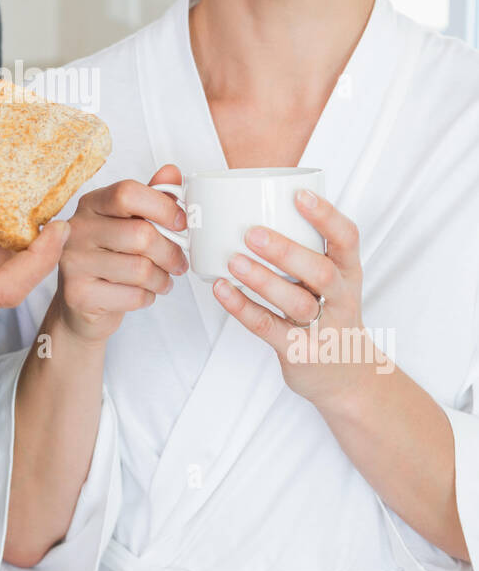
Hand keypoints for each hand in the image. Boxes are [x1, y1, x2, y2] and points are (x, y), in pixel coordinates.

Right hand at [53, 164, 188, 342]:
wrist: (80, 303)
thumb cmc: (110, 257)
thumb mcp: (129, 222)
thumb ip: (151, 198)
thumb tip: (172, 172)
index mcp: (91, 204)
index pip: (127, 193)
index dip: (163, 207)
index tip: (181, 223)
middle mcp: (76, 229)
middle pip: (141, 235)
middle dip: (170, 252)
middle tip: (179, 262)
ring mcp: (73, 262)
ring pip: (141, 269)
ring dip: (162, 279)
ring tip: (162, 280)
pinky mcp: (78, 295)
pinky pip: (132, 296)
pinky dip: (147, 297)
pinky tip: (142, 293)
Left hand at [213, 187, 372, 404]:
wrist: (346, 375)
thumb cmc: (329, 314)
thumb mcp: (332, 280)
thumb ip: (306, 249)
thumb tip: (256, 202)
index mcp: (348, 272)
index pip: (347, 239)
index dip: (326, 215)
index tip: (299, 195)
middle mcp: (340, 298)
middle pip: (321, 272)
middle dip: (286, 250)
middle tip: (252, 232)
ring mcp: (322, 328)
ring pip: (296, 302)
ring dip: (263, 280)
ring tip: (233, 260)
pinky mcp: (299, 351)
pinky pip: (268, 327)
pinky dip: (242, 308)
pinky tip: (222, 289)